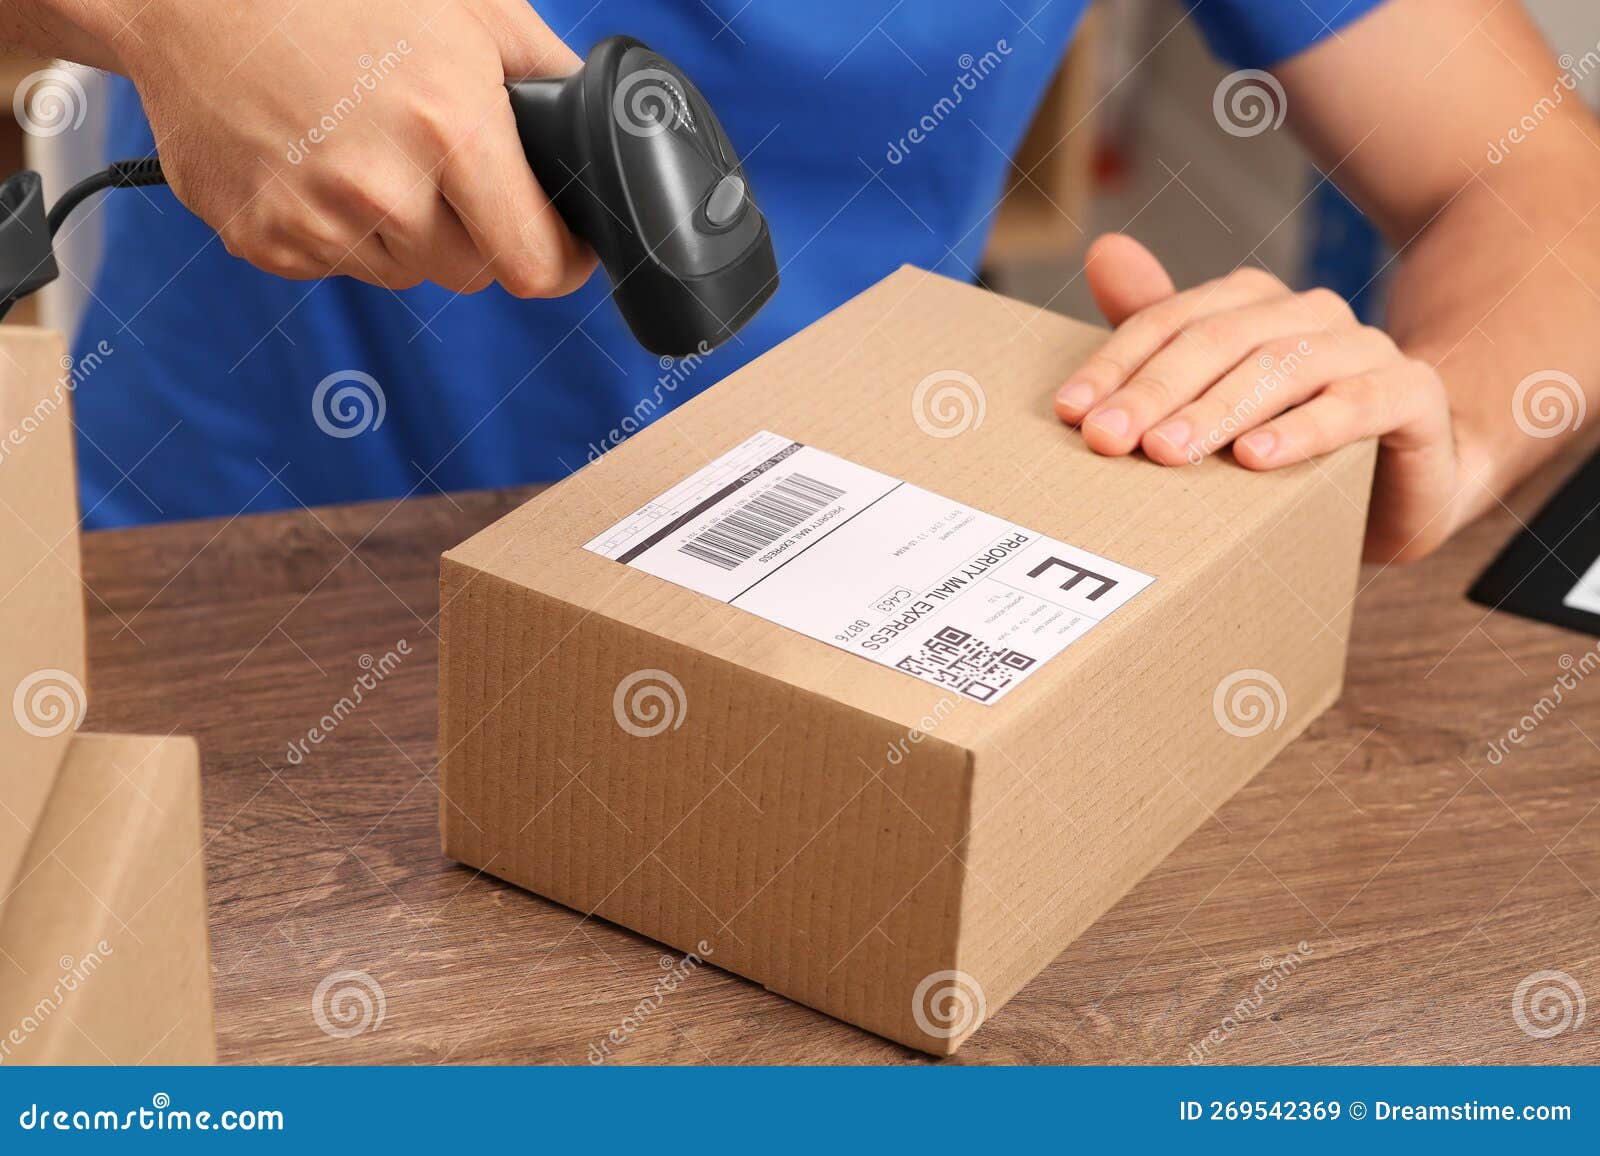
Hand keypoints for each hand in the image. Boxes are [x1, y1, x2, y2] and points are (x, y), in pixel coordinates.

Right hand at [117, 0, 595, 295]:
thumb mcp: (472, 9)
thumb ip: (545, 79)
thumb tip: (592, 133)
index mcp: (448, 128)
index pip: (534, 264)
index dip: (560, 261)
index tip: (562, 248)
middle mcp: (382, 187)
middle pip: (473, 273)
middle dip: (479, 233)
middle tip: (449, 170)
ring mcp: (316, 221)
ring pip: (406, 271)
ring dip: (409, 232)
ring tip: (374, 151)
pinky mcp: (263, 240)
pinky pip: (338, 267)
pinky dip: (343, 231)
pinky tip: (320, 163)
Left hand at [1053, 234, 1469, 562]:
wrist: (1403, 488)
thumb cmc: (1292, 442)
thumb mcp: (1214, 398)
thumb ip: (1160, 334)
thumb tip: (1102, 251)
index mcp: (1253, 306)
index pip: (1170, 323)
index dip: (1116, 365)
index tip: (1071, 412)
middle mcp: (1309, 314)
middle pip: (1219, 341)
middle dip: (1155, 391)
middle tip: (1108, 439)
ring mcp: (1365, 349)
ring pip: (1282, 367)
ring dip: (1218, 410)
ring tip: (1168, 452)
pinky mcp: (1411, 395)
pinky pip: (1356, 406)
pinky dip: (1303, 430)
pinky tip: (1255, 458)